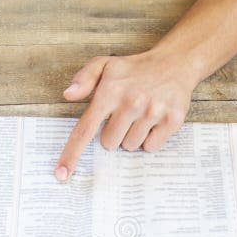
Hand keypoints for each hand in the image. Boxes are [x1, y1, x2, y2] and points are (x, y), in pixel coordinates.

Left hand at [55, 48, 196, 180]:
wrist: (175, 62)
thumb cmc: (134, 68)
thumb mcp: (105, 64)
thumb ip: (84, 79)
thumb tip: (69, 95)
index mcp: (110, 92)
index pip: (85, 130)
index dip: (71, 154)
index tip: (61, 174)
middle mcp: (131, 102)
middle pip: (109, 144)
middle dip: (113, 133)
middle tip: (124, 115)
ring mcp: (152, 112)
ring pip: (130, 146)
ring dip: (132, 135)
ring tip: (140, 114)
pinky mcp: (172, 120)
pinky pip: (151, 147)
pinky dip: (150, 138)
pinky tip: (153, 119)